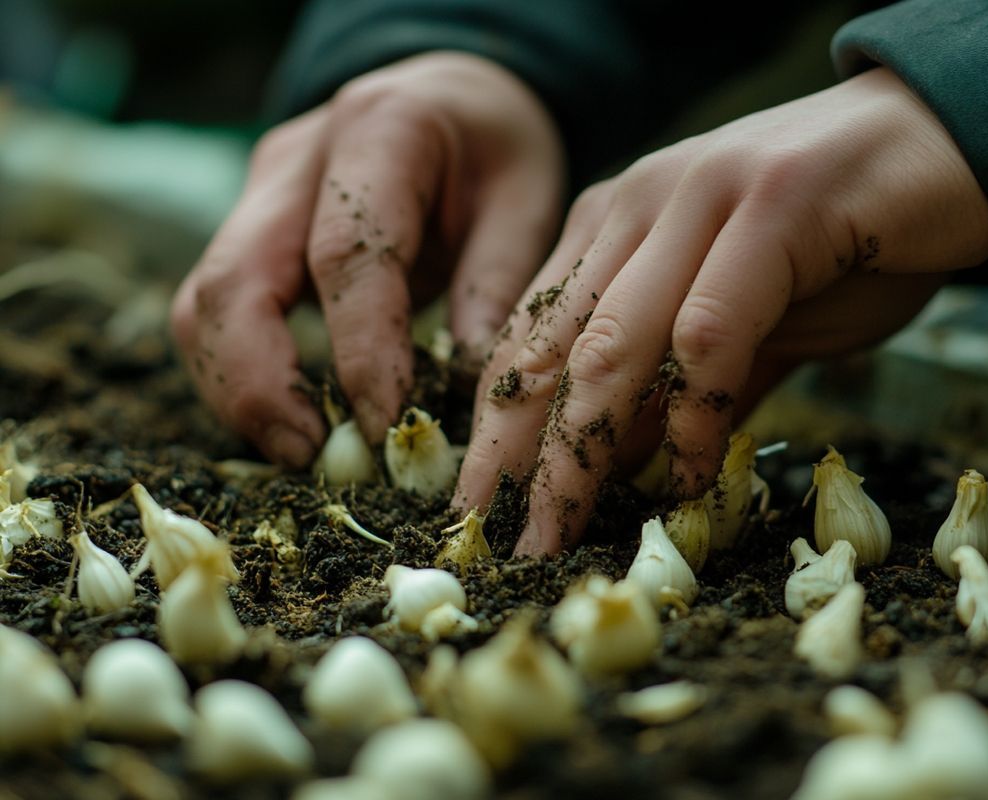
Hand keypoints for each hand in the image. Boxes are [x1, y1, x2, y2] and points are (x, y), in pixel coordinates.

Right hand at [171, 52, 564, 466]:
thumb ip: (500, 280)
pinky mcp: (248, 229)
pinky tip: (294, 420)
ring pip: (202, 302)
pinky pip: (217, 312)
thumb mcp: (530, 200)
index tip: (385, 424)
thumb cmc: (496, 151)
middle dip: (260, 386)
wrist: (452, 100)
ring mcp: (259, 193)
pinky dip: (243, 376)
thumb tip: (461, 381)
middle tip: (313, 456)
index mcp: (380, 130)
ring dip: (238, 391)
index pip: (346, 253)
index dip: (358, 349)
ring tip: (303, 451)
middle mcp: (297, 159)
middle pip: (232, 279)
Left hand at [454, 67, 987, 553]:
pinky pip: (709, 332)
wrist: (946, 140)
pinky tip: (690, 476)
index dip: (497, 429)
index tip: (481, 508)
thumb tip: (621, 469)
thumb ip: (680, 389)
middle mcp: (639, 203)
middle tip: (504, 542)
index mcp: (616, 223)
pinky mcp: (770, 205)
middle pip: (551, 348)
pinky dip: (694, 413)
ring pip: (611, 343)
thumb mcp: (745, 328)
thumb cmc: (846, 239)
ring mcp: (699, 196)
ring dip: (581, 453)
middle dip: (516, 455)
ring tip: (563, 533)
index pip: (530, 337)